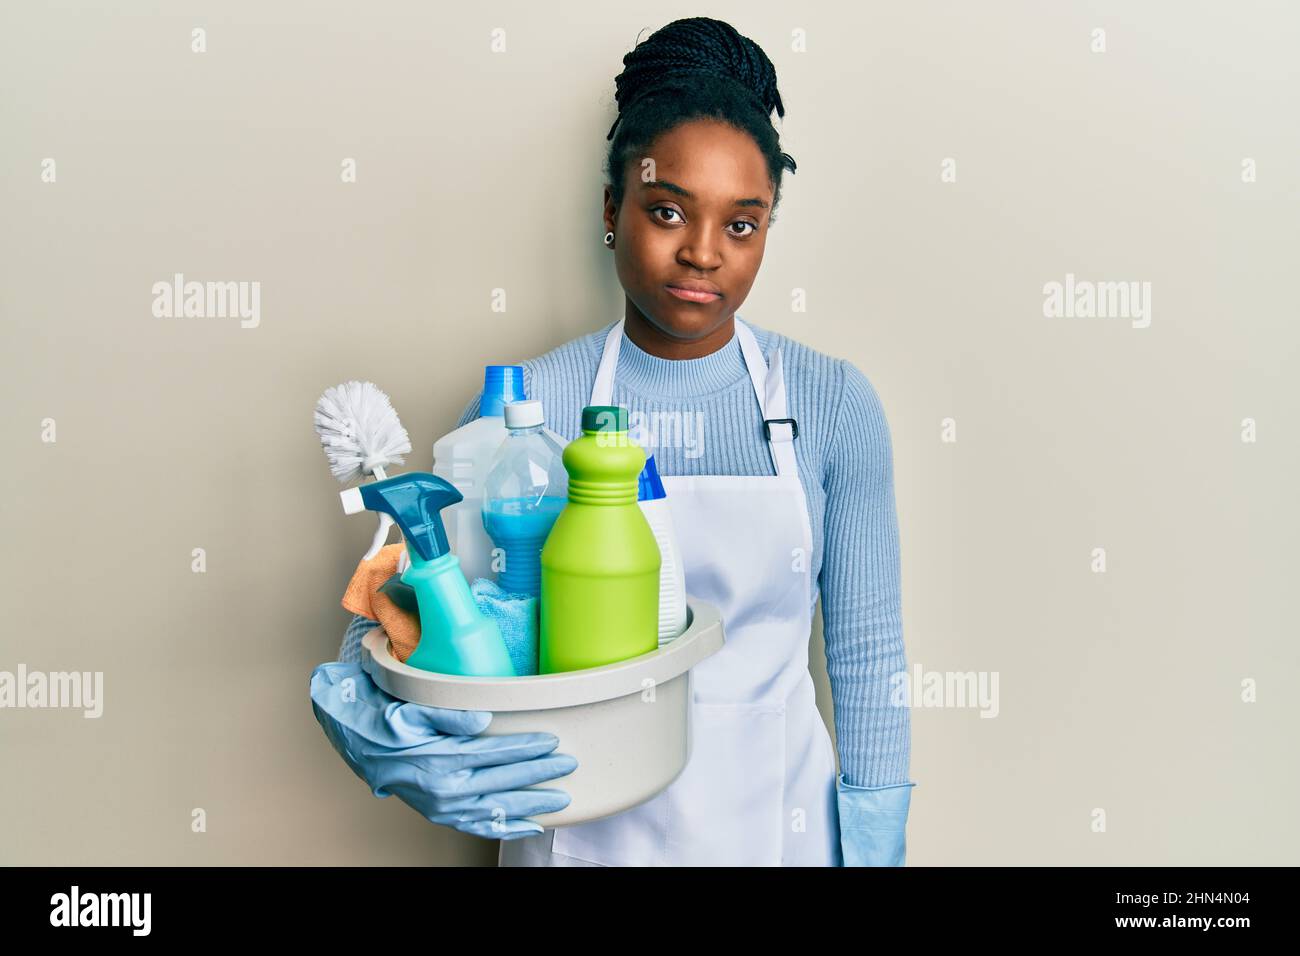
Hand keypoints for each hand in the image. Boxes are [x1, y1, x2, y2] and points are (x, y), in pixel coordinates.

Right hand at [310, 661, 576, 838]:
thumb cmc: (383, 718)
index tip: (552, 742)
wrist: (354, 741)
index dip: (527, 748)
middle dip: (539, 774)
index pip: (496, 754)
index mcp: (441, 760)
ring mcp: (442, 805)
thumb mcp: (411, 707)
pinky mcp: (439, 812)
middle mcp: (444, 789)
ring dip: (530, 805)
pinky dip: (505, 827)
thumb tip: (483, 718)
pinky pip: (479, 825)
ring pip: (496, 808)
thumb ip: (449, 713)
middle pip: (503, 781)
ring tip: (560, 799)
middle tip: (568, 765)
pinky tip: (528, 826)